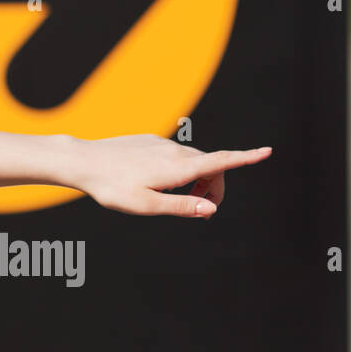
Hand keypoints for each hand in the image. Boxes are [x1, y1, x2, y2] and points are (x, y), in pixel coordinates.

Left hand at [68, 134, 271, 217]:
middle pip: (209, 165)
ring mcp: (160, 143)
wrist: (83, 161)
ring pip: (191, 160)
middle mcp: (173, 151)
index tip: (267, 151)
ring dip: (196, 178)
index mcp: (177, 167)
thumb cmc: (112, 187)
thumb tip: (211, 208)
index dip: (245, 158)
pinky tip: (158, 182)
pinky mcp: (148, 141)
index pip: (219, 162)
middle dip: (215, 185)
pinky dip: (180, 169)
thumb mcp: (146, 205)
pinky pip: (174, 154)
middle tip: (203, 210)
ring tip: (180, 198)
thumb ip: (181, 206)